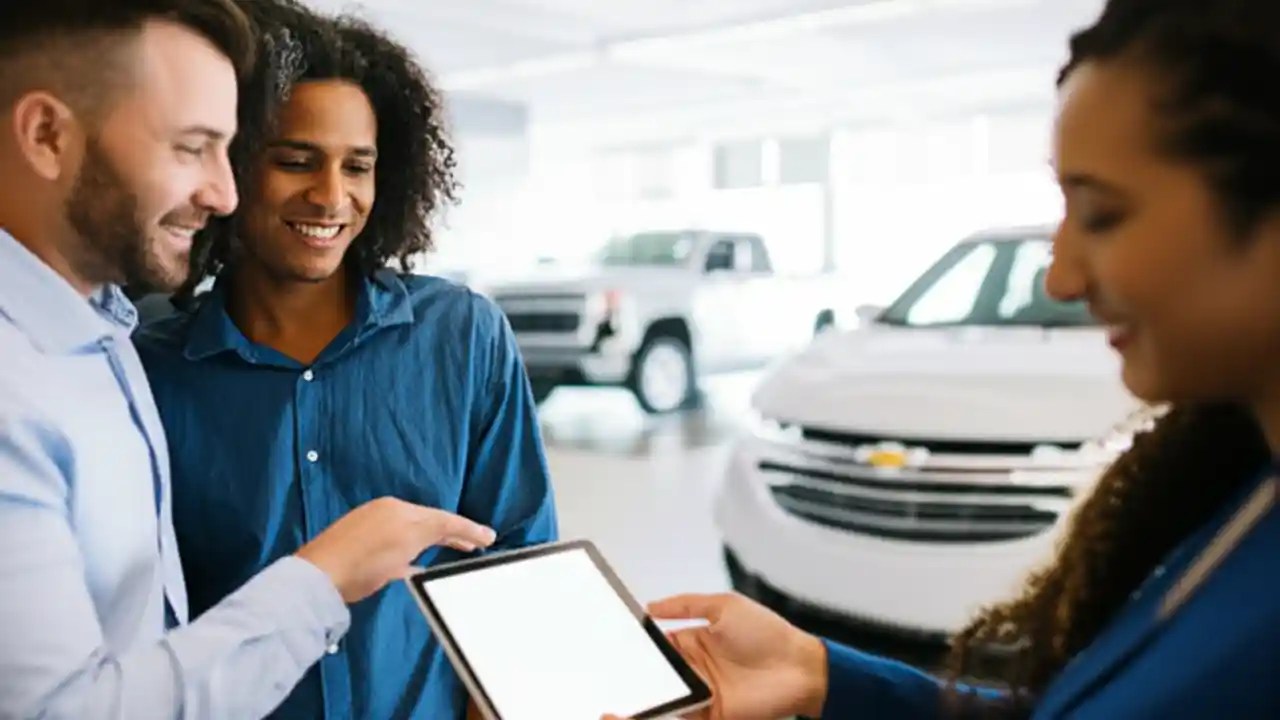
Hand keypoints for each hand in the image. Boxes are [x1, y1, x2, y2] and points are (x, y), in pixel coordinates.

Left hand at [295, 497, 495, 602]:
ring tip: (457, 551)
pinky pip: (398, 548)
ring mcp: (372, 531)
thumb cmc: (363, 560)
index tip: (489, 537)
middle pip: (428, 523)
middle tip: (477, 544)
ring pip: (414, 535)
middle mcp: (385, 514)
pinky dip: (415, 553)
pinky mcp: (362, 550)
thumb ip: (432, 530)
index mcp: (397, 509)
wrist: (319, 578)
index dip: (467, 528)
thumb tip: (450, 526)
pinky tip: (420, 566)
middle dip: (454, 532)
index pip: (440, 516)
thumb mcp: (406, 542)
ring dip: (437, 542)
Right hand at [605, 593, 827, 719]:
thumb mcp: (725, 606)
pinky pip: (681, 714)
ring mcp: (702, 692)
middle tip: (613, 672)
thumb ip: (687, 604)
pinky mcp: (711, 714)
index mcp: (695, 641)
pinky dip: (665, 712)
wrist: (800, 667)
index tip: (617, 642)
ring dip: (646, 696)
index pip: (659, 644)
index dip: (640, 645)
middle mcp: (695, 668)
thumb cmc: (769, 633)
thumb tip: (652, 605)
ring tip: (621, 696)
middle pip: (658, 673)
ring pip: (665, 696)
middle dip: (637, 673)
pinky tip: (647, 709)